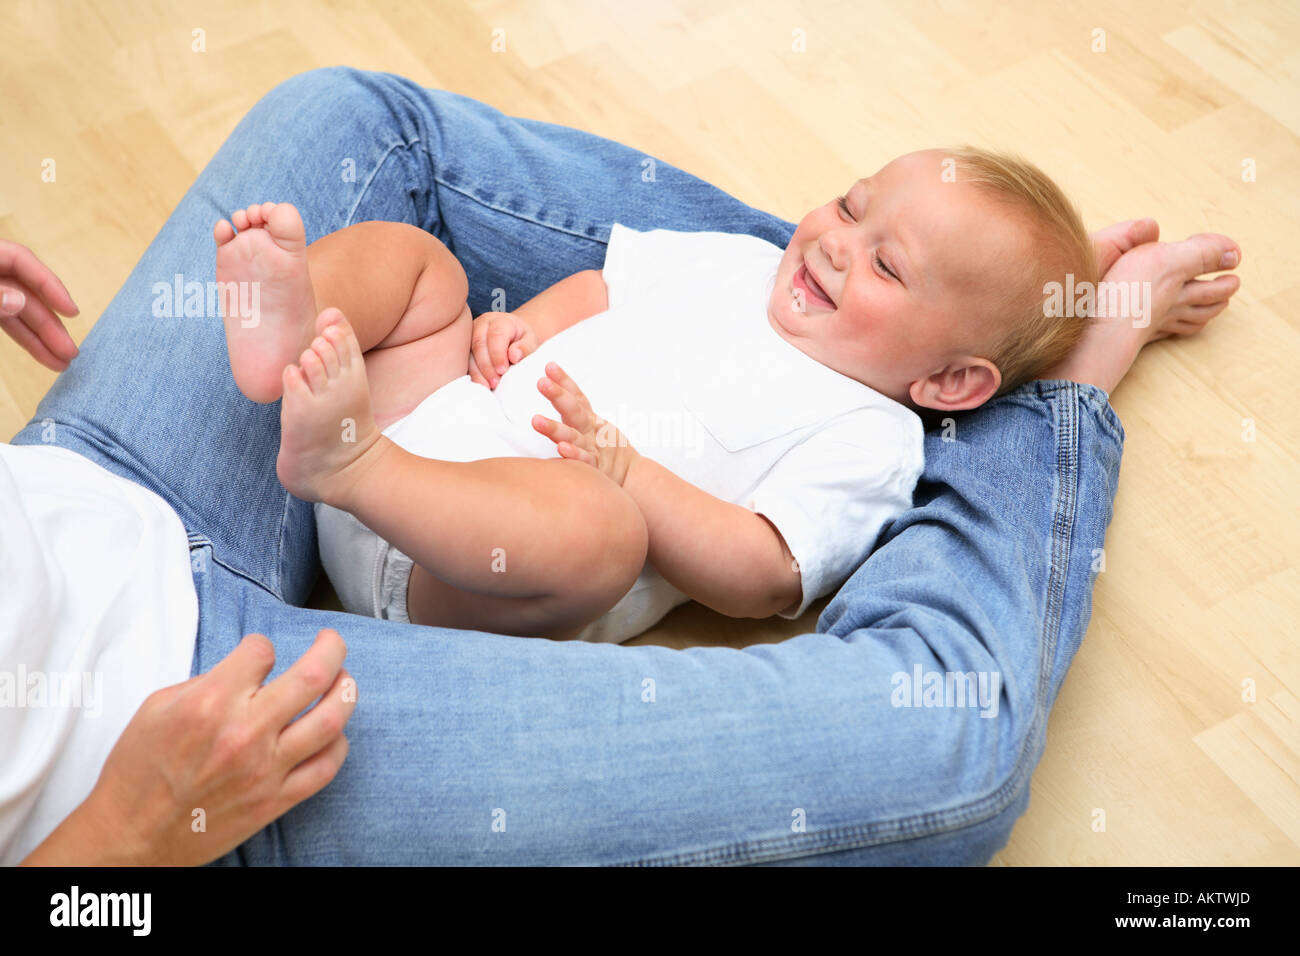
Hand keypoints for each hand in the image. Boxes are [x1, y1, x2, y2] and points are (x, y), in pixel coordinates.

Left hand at [0, 239, 79, 370]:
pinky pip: (4, 322)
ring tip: (63, 363)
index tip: (72, 311)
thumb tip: (19, 301)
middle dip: (48, 324)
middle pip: (24, 293)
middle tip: (71, 351)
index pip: (22, 260)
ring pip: (16, 312)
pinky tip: (43, 355)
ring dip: (40, 338)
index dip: (49, 285)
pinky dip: (24, 339)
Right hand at [24, 629, 355, 865]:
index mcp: (209, 703)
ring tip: (343, 680)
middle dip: (331, 648)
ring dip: (345, 691)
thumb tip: (247, 669)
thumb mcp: (158, 707)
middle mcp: (244, 732)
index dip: (261, 647)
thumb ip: (207, 681)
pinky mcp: (276, 801)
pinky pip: (326, 768)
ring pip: (332, 719)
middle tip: (331, 642)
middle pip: (313, 675)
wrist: (131, 836)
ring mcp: (265, 769)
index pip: (262, 651)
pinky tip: (333, 733)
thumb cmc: (139, 770)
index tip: (258, 655)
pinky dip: (338, 745)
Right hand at [467, 310, 537, 388]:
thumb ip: (526, 347)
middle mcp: (482, 325)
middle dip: (487, 366)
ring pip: (469, 354)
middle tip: (496, 383)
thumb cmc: (521, 340)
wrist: (512, 337)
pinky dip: (473, 375)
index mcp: (500, 321)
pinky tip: (481, 384)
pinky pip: (465, 362)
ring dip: (478, 372)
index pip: (496, 335)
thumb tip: (514, 356)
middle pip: (479, 344)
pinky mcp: (465, 348)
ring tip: (489, 386)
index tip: (503, 370)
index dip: (498, 354)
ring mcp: (471, 336)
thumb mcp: (531, 341)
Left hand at [531, 361, 637, 485]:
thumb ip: (573, 409)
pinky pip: (584, 460)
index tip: (550, 366)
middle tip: (541, 382)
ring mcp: (593, 447)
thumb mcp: (591, 425)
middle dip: (557, 396)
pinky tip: (561, 448)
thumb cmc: (604, 448)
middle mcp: (589, 430)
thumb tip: (551, 387)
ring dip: (554, 428)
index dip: (564, 381)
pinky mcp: (596, 467)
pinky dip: (574, 455)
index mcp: (588, 418)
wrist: (631, 474)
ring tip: (535, 420)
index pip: (576, 396)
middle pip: (573, 410)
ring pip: (573, 435)